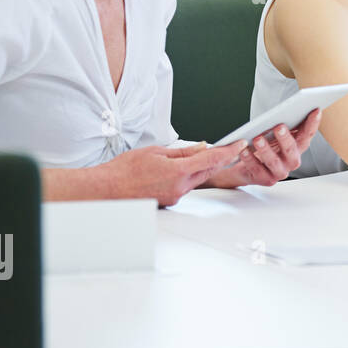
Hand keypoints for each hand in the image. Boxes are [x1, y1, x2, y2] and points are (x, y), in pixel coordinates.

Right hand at [100, 140, 247, 206]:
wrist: (107, 190)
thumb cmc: (125, 170)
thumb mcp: (155, 152)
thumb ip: (182, 151)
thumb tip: (201, 147)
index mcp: (178, 171)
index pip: (211, 159)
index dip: (229, 151)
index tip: (240, 144)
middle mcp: (180, 187)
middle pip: (207, 170)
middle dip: (216, 159)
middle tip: (224, 147)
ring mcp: (175, 197)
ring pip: (196, 179)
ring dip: (199, 168)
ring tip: (192, 157)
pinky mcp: (169, 202)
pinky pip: (184, 187)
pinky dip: (185, 177)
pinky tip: (175, 171)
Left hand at [205, 109, 322, 188]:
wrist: (247, 167)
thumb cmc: (265, 146)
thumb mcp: (275, 134)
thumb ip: (284, 124)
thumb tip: (288, 109)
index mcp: (297, 147)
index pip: (308, 135)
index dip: (313, 123)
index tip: (315, 110)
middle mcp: (291, 160)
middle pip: (291, 150)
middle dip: (286, 138)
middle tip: (279, 126)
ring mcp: (279, 172)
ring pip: (274, 162)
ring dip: (266, 150)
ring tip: (257, 139)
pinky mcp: (265, 179)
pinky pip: (257, 169)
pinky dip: (250, 159)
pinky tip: (244, 150)